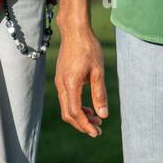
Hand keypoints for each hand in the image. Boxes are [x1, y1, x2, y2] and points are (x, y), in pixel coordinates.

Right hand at [55, 23, 108, 137]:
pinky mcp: (61, 78)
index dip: (85, 125)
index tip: (97, 132)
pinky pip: (66, 99)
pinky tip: (88, 106)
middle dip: (82, 124)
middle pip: (68, 114)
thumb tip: (103, 115)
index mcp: (70, 83)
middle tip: (98, 129)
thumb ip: (99, 93)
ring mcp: (59, 81)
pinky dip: (76, 107)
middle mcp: (61, 84)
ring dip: (80, 116)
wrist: (75, 30)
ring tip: (96, 118)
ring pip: (66, 107)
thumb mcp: (98, 71)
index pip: (75, 112)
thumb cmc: (88, 48)